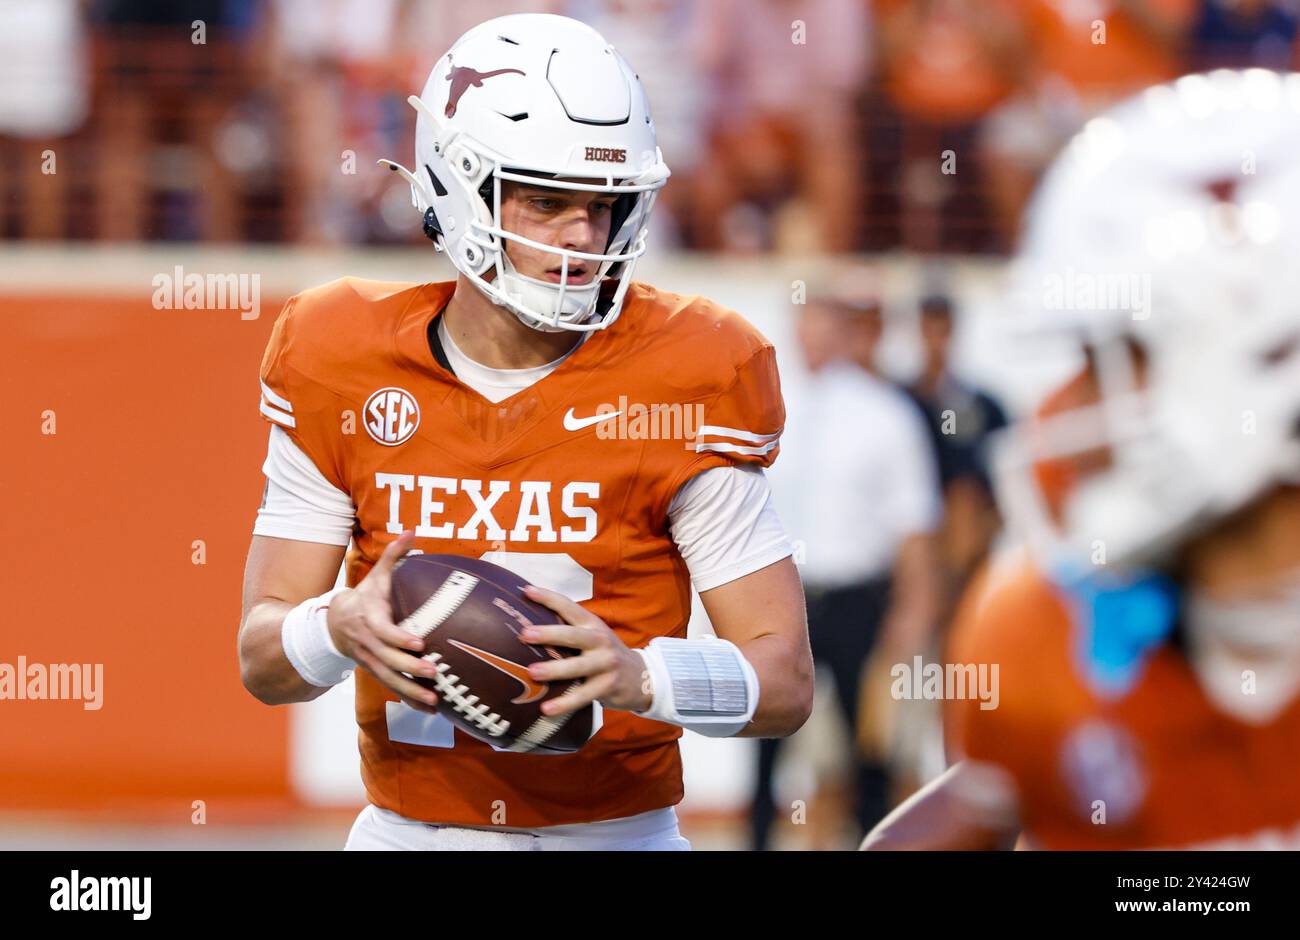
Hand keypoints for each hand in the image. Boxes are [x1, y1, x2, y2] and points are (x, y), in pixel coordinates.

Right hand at [326, 530, 440, 713]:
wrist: (334, 624)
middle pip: (388, 660)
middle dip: (410, 669)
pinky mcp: (377, 673)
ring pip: (390, 680)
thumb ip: (394, 556)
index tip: (420, 643)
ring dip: (412, 692)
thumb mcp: (376, 576)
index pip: (384, 631)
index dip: (400, 638)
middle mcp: (369, 644)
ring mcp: (372, 662)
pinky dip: (411, 700)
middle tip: (433, 672)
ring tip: (434, 701)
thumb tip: (411, 531)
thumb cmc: (365, 597)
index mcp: (370, 619)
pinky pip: (393, 689)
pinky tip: (431, 709)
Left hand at [518, 584, 652, 716]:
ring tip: (532, 672)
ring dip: (554, 669)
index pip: (569, 607)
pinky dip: (564, 703)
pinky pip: (583, 695)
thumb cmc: (605, 654)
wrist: (642, 677)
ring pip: (578, 666)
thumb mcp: (593, 636)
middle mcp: (600, 640)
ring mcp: (606, 663)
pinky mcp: (608, 686)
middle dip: (548, 634)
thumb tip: (528, 626)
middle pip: (573, 635)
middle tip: (525, 634)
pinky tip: (546, 709)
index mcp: (592, 624)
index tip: (526, 592)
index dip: (548, 598)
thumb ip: (570, 631)